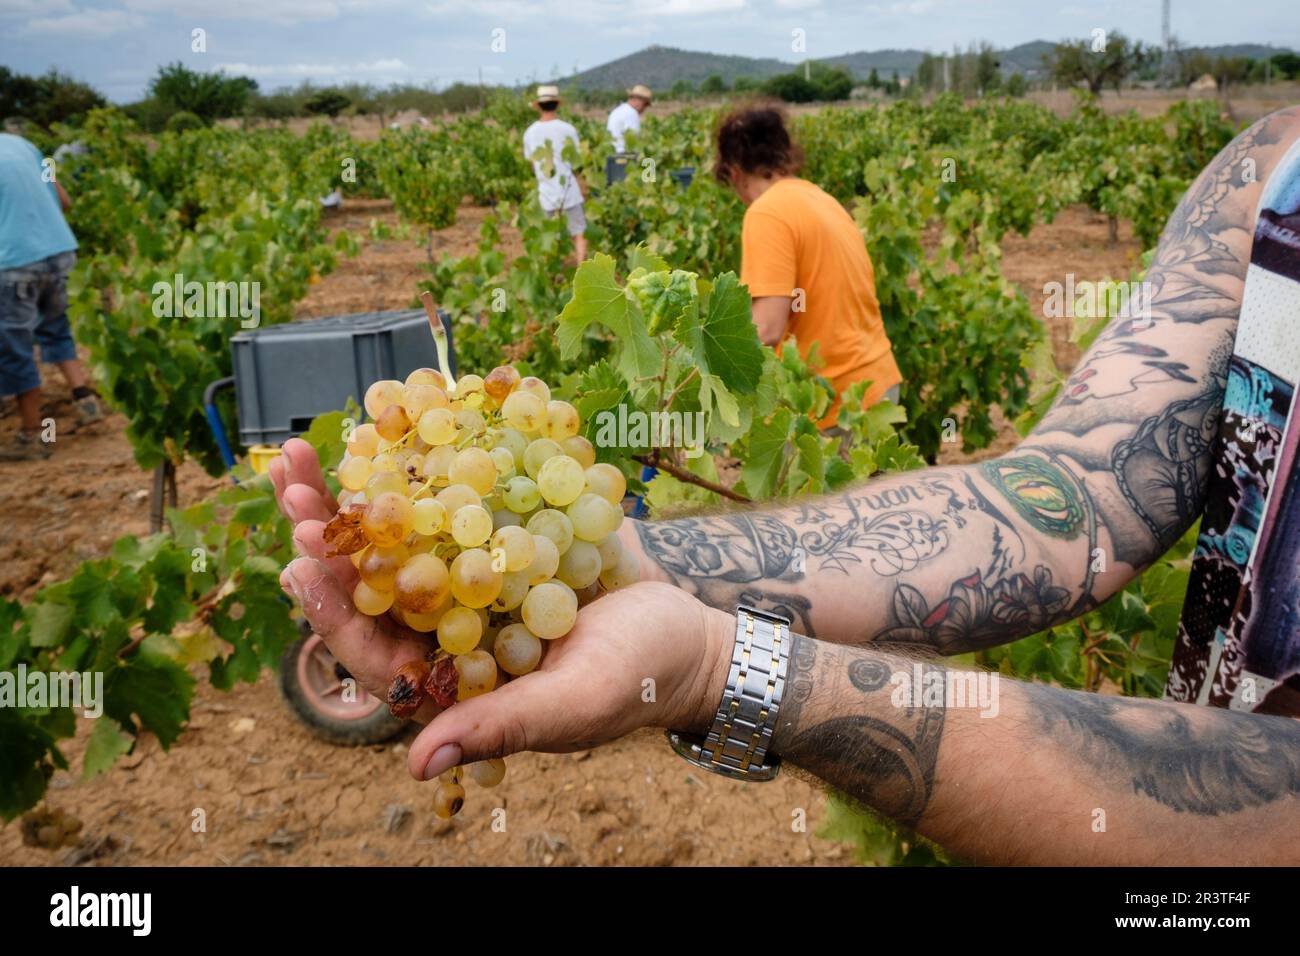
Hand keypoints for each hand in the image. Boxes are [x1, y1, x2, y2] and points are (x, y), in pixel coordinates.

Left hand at [271, 438, 733, 781]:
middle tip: (288, 487)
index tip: (299, 563)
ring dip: (351, 495)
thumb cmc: (635, 676)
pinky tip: (383, 429)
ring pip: (395, 538)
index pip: (374, 652)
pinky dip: (416, 468)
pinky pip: (445, 503)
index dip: (331, 611)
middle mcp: (448, 628)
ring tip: (303, 453)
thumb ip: (502, 725)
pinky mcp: (493, 538)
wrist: (686, 627)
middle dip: (325, 537)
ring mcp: (469, 579)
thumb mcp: (574, 702)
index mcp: (450, 682)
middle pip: (370, 585)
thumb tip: (418, 763)